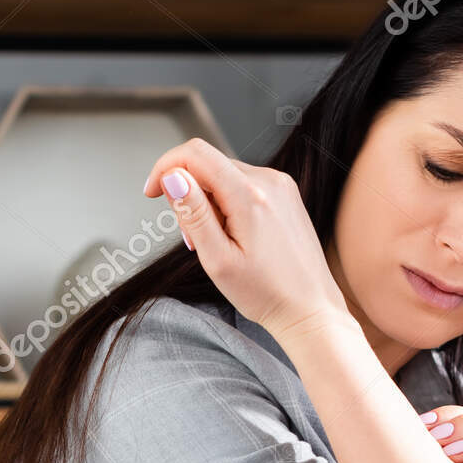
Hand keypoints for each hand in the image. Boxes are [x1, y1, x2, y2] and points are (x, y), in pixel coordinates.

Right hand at [142, 138, 349, 341]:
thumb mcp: (218, 260)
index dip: (165, 168)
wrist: (310, 309)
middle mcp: (269, 181)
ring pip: (224, 176)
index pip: (194, 153)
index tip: (152, 193)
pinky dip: (227, 204)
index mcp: (250, 195)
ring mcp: (280, 185)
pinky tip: (234, 237)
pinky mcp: (285, 194)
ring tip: (217, 244)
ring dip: (207, 203)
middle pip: (208, 165)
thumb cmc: (268, 294)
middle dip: (188, 196)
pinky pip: (243, 185)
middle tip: (193, 240)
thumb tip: (173, 176)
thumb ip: (193, 214)